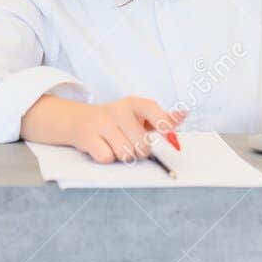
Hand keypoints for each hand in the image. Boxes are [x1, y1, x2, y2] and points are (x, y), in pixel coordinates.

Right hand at [61, 98, 185, 164]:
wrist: (76, 119)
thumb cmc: (115, 121)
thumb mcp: (137, 115)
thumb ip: (160, 118)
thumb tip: (184, 114)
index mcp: (134, 103)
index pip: (154, 112)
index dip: (165, 127)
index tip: (174, 142)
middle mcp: (118, 110)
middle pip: (143, 144)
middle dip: (139, 151)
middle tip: (130, 142)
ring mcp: (101, 122)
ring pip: (126, 153)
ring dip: (122, 156)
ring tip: (114, 144)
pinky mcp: (87, 136)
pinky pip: (107, 157)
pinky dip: (106, 157)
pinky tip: (102, 147)